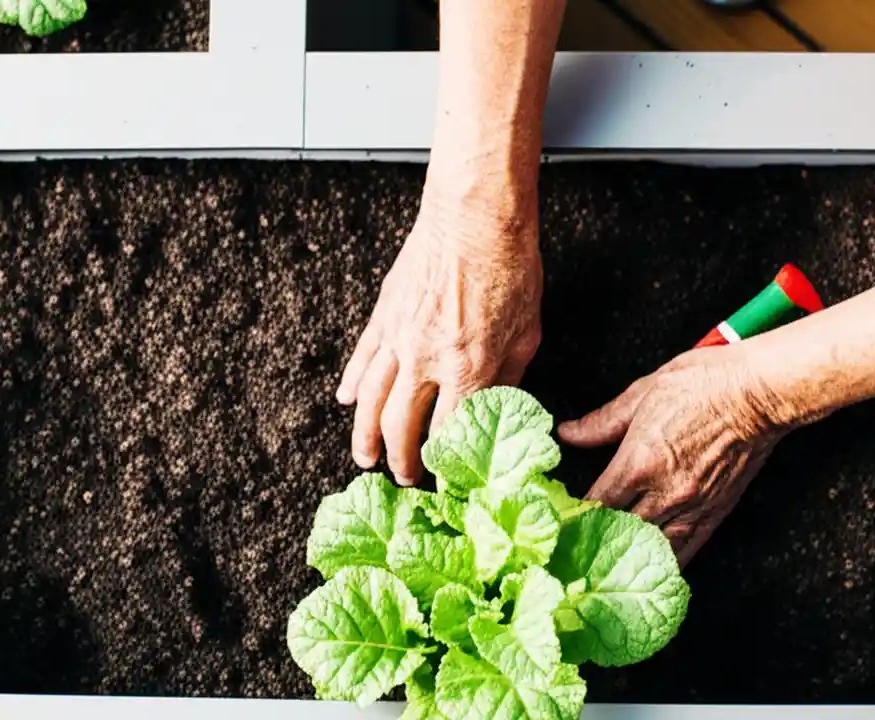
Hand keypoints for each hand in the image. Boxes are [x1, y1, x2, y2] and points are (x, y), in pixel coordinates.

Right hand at [336, 193, 541, 486]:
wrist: (476, 216)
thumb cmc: (510, 268)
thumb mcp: (528, 333)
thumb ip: (510, 377)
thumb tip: (499, 406)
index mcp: (468, 369)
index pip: (448, 435)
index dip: (444, 466)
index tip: (445, 482)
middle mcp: (426, 360)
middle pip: (401, 426)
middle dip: (400, 461)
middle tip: (403, 478)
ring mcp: (399, 337)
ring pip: (371, 399)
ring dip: (364, 434)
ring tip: (363, 458)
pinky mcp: (385, 313)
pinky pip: (362, 357)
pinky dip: (351, 382)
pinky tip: (346, 400)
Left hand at [558, 346, 799, 565]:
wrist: (759, 392)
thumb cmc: (705, 383)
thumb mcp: (643, 392)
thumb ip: (603, 421)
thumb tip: (568, 433)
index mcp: (638, 462)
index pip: (596, 502)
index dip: (575, 514)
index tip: (563, 519)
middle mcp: (663, 492)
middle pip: (619, 530)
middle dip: (597, 540)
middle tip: (577, 549)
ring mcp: (691, 506)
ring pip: (651, 547)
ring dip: (629, 556)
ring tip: (610, 566)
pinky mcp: (715, 512)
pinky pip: (687, 550)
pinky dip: (667, 562)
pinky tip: (653, 570)